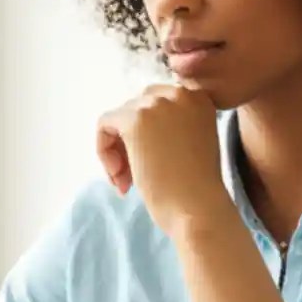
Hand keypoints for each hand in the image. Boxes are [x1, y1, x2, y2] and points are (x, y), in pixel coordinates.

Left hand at [97, 84, 231, 234]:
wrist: (198, 209)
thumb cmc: (195, 188)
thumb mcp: (191, 143)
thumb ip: (170, 126)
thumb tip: (133, 125)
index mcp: (198, 98)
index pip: (156, 105)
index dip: (147, 135)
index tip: (152, 163)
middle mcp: (179, 93)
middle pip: (135, 109)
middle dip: (129, 143)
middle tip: (132, 177)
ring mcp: (156, 104)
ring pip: (118, 119)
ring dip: (117, 152)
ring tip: (125, 183)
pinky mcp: (134, 119)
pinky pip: (104, 125)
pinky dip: (104, 151)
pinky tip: (119, 178)